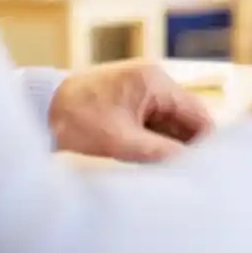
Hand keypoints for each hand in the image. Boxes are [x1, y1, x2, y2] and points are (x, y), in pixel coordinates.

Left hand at [49, 60, 213, 161]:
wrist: (42, 107)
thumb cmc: (78, 119)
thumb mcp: (122, 142)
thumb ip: (160, 153)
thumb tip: (190, 166)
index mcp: (155, 82)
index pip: (198, 114)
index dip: (207, 142)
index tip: (210, 168)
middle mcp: (154, 78)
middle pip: (188, 117)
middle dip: (190, 145)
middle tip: (192, 174)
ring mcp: (143, 86)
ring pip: (172, 120)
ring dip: (173, 143)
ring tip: (171, 169)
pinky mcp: (132, 96)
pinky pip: (156, 120)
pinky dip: (158, 138)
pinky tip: (155, 159)